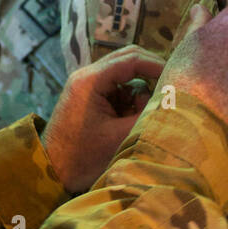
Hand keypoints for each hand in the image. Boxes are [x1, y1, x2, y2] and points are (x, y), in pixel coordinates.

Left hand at [42, 46, 167, 191]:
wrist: (50, 170)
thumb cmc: (82, 157)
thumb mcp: (120, 137)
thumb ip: (146, 115)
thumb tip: (171, 100)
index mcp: (90, 81)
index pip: (132, 59)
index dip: (157, 65)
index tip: (177, 77)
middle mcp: (86, 76)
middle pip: (127, 58)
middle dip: (150, 73)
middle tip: (169, 88)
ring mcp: (86, 84)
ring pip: (124, 73)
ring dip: (139, 89)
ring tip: (141, 114)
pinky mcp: (89, 95)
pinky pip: (116, 86)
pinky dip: (129, 98)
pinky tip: (129, 118)